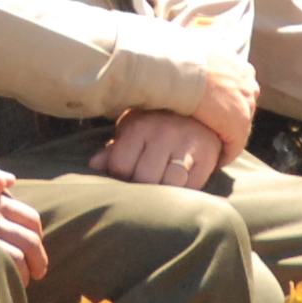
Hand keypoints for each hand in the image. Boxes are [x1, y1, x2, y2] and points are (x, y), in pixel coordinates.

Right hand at [0, 163, 49, 281]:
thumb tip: (10, 180)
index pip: (30, 218)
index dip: (37, 235)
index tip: (36, 246)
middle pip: (30, 240)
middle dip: (39, 259)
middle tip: (39, 272)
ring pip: (18, 257)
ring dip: (25, 272)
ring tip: (22, 280)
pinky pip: (0, 265)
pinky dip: (9, 276)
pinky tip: (4, 281)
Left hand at [91, 109, 222, 188]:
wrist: (201, 110)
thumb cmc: (157, 125)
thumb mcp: (133, 130)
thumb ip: (114, 150)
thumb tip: (94, 166)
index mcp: (139, 127)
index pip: (121, 165)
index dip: (119, 178)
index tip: (124, 178)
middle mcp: (163, 134)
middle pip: (145, 178)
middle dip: (141, 188)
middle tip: (143, 187)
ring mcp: (187, 145)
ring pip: (170, 185)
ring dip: (163, 192)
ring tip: (160, 189)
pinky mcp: (207, 157)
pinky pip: (192, 187)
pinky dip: (184, 193)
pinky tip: (179, 187)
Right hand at [187, 52, 258, 159]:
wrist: (178, 70)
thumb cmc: (177, 62)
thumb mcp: (195, 58)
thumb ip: (203, 67)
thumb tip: (191, 70)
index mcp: (240, 66)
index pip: (239, 90)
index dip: (227, 103)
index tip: (216, 112)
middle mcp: (248, 83)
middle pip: (244, 108)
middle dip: (231, 120)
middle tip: (215, 132)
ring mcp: (245, 103)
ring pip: (240, 128)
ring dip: (228, 138)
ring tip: (215, 150)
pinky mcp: (239, 124)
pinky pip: (235, 145)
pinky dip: (225, 154)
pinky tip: (215, 161)